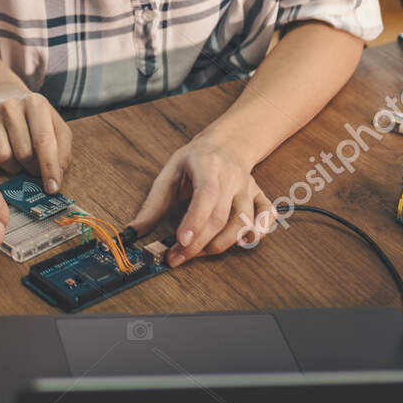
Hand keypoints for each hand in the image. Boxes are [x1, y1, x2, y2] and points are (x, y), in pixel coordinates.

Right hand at [0, 87, 71, 192]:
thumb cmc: (36, 119)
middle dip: (32, 168)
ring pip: (2, 156)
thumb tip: (56, 179)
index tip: (52, 189)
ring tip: (19, 161)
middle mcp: (11, 106)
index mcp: (35, 104)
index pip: (43, 141)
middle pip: (23, 152)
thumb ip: (62, 152)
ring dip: (14, 168)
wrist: (5, 98)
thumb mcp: (57, 128)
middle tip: (35, 167)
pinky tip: (4, 156)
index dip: (49, 168)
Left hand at [124, 135, 274, 267]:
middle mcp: (232, 178)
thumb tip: (135, 229)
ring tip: (200, 252)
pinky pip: (267, 217)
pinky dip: (259, 233)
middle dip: (199, 243)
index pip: (206, 195)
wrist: (225, 145)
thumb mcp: (169, 172)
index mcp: (207, 166)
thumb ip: (153, 203)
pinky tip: (242, 242)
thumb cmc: (195, 160)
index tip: (181, 242)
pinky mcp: (259, 197)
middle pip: (221, 216)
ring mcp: (248, 188)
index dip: (195, 220)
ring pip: (244, 222)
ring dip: (222, 244)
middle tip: (178, 257)